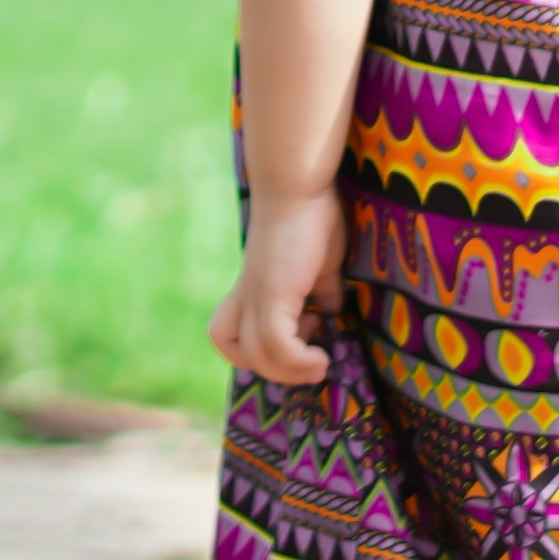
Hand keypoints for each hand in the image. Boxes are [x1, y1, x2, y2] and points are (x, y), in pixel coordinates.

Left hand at [214, 187, 350, 384]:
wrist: (299, 187)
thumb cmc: (312, 218)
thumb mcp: (321, 265)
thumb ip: (322, 290)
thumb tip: (332, 311)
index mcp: (253, 290)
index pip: (226, 335)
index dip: (255, 351)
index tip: (301, 336)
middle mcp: (248, 297)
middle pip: (237, 351)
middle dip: (279, 371)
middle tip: (312, 358)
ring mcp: (257, 295)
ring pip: (255, 355)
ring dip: (291, 372)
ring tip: (319, 361)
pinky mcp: (273, 293)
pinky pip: (276, 345)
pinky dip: (298, 360)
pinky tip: (320, 353)